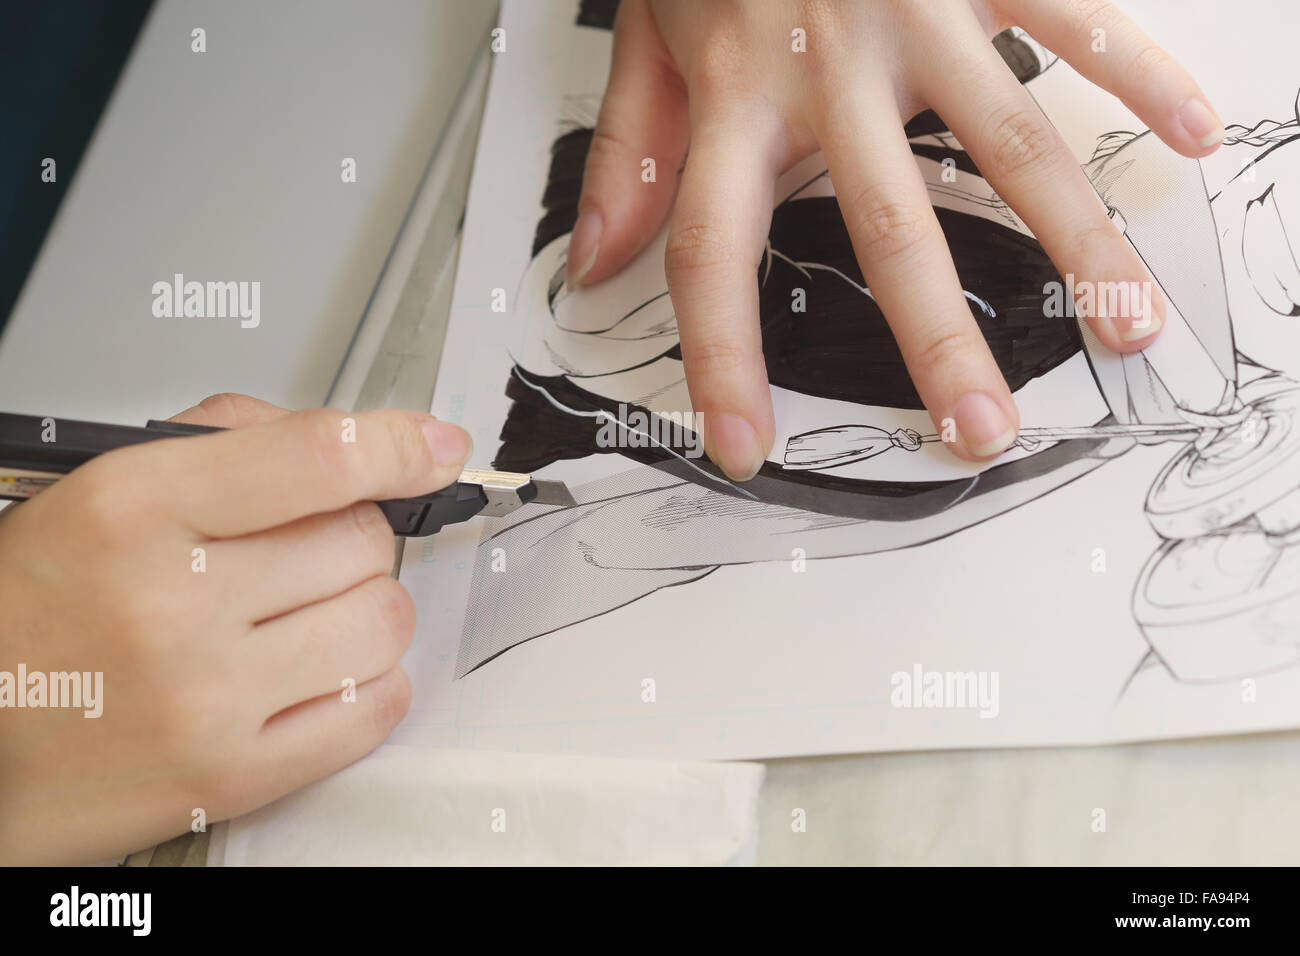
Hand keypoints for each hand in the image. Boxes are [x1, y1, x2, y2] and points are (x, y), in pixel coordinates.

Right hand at [0, 394, 470, 863]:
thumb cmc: (37, 608)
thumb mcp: (103, 486)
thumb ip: (229, 439)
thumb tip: (355, 443)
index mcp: (134, 509)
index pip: (317, 458)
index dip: (397, 444)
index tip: (435, 446)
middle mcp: (172, 603)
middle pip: (363, 539)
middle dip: (350, 535)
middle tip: (298, 553)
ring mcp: (206, 698)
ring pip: (385, 620)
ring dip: (364, 608)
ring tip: (303, 614)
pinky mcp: (233, 774)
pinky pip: (375, 708)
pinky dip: (368, 682)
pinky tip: (315, 671)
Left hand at [567, 0, 1224, 476]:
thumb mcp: (642, 38)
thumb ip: (628, 156)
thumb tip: (591, 266)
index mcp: (732, 97)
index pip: (712, 254)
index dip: (721, 359)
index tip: (745, 445)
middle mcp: (826, 68)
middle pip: (885, 226)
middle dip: (938, 339)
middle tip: (979, 428)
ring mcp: (914, 12)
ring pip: (1004, 140)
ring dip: (1073, 240)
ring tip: (1121, 323)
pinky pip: (1070, 14)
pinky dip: (1135, 70)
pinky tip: (1187, 132)